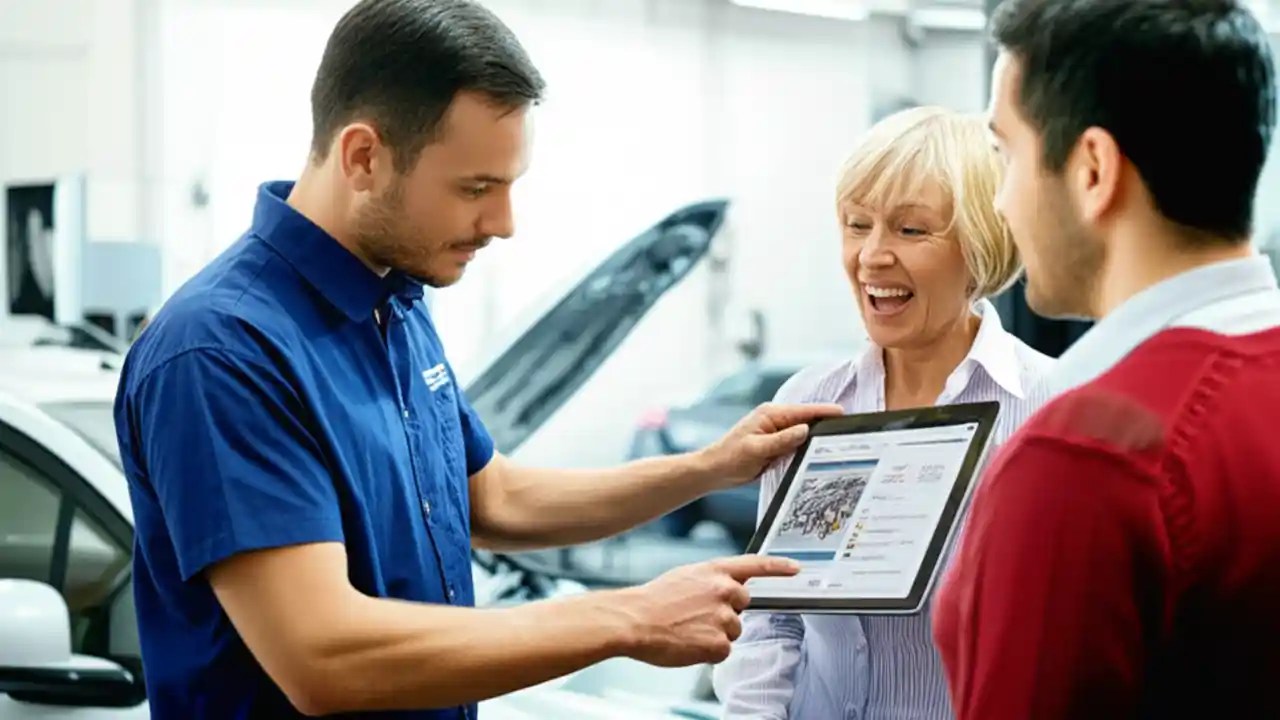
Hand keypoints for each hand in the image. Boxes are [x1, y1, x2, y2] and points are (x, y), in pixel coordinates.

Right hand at [616, 555, 800, 666]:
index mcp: (715, 571)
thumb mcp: (685, 577)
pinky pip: (723, 650)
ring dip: (716, 633)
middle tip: (700, 615)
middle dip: (727, 611)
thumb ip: (710, 581)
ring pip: (733, 630)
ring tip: (689, 630)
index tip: (796, 569)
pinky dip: (709, 651)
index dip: (778, 567)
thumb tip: (725, 591)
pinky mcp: (720, 643)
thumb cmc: (653, 600)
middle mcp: (724, 591)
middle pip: (743, 604)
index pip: (755, 565)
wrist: (634, 620)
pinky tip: (689, 643)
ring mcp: (724, 617)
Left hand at [699, 402, 843, 486]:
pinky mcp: (776, 447)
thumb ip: (782, 440)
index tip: (845, 414)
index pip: (804, 411)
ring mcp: (777, 434)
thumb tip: (806, 429)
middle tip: (849, 434)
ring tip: (841, 446)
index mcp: (771, 415)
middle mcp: (776, 421)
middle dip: (826, 426)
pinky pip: (797, 447)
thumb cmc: (730, 458)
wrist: (713, 471)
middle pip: (807, 421)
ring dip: (817, 440)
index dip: (825, 412)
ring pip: (804, 435)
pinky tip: (820, 458)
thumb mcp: (757, 449)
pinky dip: (807, 451)